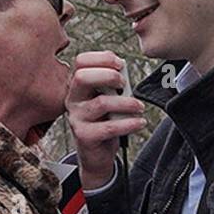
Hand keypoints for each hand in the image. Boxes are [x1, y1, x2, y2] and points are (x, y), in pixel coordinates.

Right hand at [65, 51, 146, 188]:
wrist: (97, 155)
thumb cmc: (105, 123)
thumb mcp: (109, 99)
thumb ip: (113, 84)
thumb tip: (122, 68)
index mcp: (78, 86)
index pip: (81, 62)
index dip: (101, 58)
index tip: (120, 64)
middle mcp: (73, 100)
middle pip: (82, 77)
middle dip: (108, 76)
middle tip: (125, 84)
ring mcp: (76, 118)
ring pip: (101, 103)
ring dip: (126, 103)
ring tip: (139, 107)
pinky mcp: (84, 136)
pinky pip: (110, 127)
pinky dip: (129, 123)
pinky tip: (140, 122)